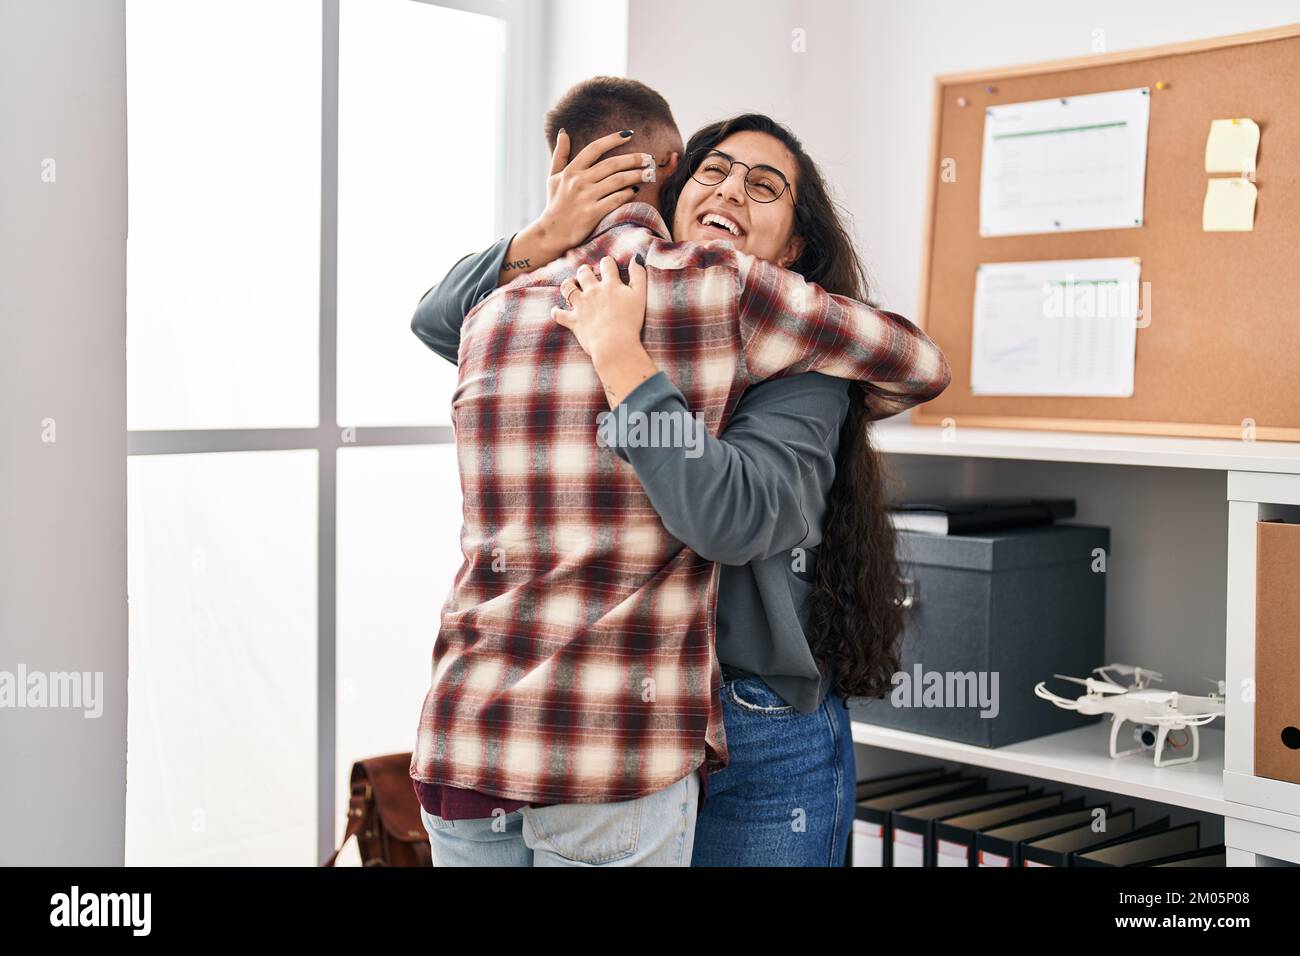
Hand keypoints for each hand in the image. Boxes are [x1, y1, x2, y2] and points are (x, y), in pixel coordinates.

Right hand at [535, 130, 658, 250]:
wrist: (551, 233)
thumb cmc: (554, 204)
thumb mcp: (553, 177)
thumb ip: (560, 155)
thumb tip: (563, 133)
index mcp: (571, 170)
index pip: (595, 148)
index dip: (613, 139)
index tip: (629, 135)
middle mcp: (579, 181)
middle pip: (612, 164)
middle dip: (633, 159)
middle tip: (649, 158)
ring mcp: (586, 197)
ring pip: (618, 181)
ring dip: (636, 175)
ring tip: (649, 173)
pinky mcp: (592, 213)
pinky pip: (616, 200)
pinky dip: (627, 194)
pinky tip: (636, 190)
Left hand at [552, 255, 647, 362]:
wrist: (614, 344)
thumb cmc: (630, 321)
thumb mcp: (640, 295)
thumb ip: (639, 275)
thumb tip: (636, 258)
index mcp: (610, 284)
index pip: (607, 264)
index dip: (608, 263)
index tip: (609, 265)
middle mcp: (593, 291)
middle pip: (584, 273)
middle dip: (585, 270)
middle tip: (588, 273)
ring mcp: (581, 306)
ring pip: (567, 288)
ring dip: (569, 284)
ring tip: (572, 284)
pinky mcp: (573, 321)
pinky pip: (559, 314)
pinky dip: (556, 311)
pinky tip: (556, 309)